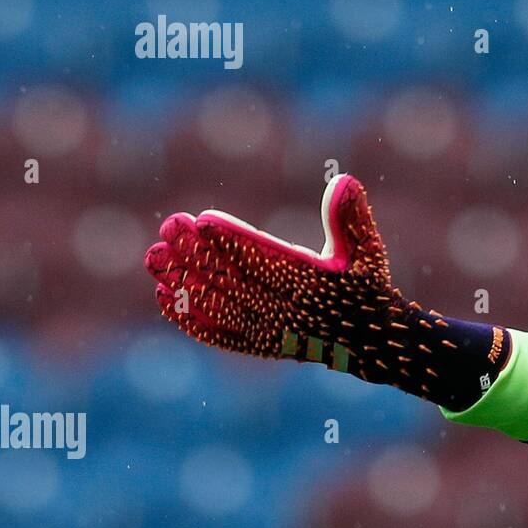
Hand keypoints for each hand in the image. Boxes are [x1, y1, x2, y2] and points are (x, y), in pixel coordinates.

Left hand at [145, 174, 509, 409]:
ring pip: (219, 306)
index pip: (265, 258)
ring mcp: (270, 331)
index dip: (232, 239)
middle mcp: (288, 310)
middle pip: (233, 280)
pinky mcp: (258, 346)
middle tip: (170, 226)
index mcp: (312, 283)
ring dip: (184, 281)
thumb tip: (344, 180)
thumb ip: (352, 217)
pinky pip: (217, 335)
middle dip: (197, 253)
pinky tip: (165, 296)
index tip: (202, 219)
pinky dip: (190, 318)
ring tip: (156, 256)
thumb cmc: (366, 286)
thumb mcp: (367, 250)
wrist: (370, 341)